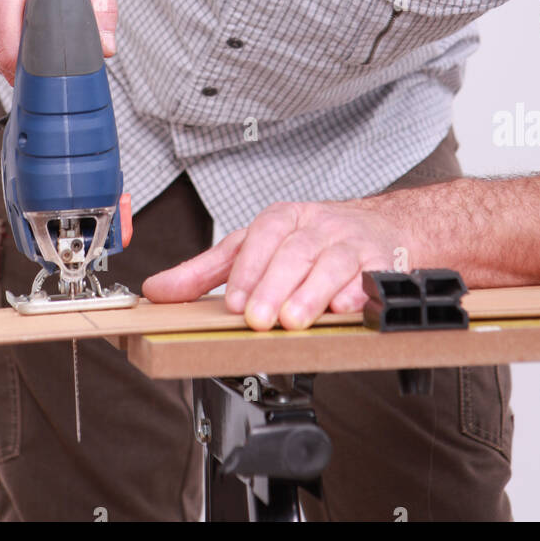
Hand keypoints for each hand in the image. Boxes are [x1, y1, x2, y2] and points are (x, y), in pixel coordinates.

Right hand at [0, 0, 118, 85]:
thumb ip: (102, 3)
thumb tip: (104, 46)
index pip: (9, 51)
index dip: (38, 68)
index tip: (59, 68)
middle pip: (3, 60)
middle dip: (33, 65)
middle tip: (58, 49)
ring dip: (21, 60)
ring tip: (41, 33)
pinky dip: (8, 55)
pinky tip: (24, 35)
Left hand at [143, 197, 406, 329]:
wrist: (383, 228)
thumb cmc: (313, 241)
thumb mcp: (255, 248)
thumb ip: (206, 271)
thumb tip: (156, 289)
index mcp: (284, 219)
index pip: (262, 235)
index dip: (248, 268)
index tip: (234, 303)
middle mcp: (317, 227)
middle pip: (295, 251)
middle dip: (274, 286)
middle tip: (258, 318)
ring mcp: (350, 244)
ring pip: (331, 263)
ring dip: (311, 293)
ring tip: (293, 321)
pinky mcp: (380, 263)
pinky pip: (370, 277)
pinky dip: (358, 294)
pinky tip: (344, 310)